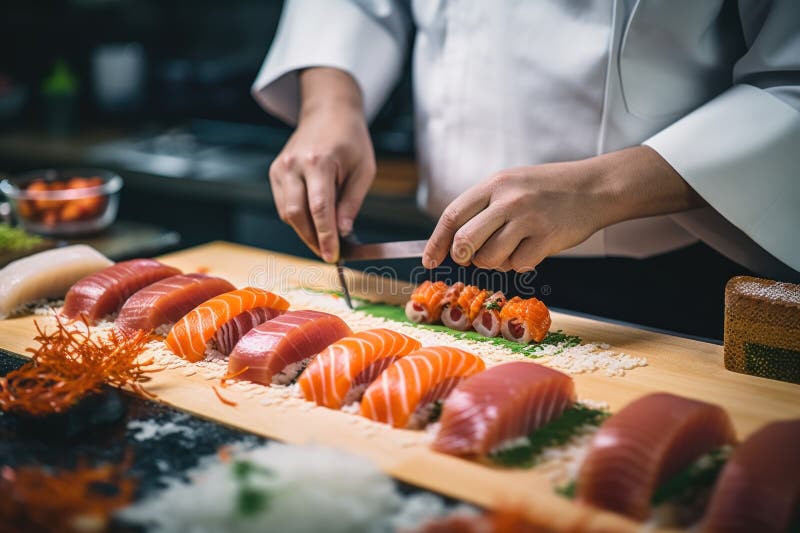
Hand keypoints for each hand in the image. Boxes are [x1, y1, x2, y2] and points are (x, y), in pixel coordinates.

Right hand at [269, 68, 375, 261]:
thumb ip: (351, 203)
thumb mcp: (363, 170)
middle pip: (296, 215)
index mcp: (319, 161)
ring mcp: (281, 168)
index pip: (319, 209)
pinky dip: (298, 217)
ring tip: (324, 237)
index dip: (325, 237)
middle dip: (312, 239)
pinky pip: (284, 204)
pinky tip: (314, 219)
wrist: (328, 111)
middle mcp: (294, 164)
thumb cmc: (351, 139)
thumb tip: (342, 232)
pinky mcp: (275, 172)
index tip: (332, 256)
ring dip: (305, 231)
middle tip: (329, 253)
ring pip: (287, 213)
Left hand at [422, 146, 705, 270]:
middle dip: (462, 257)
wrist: (593, 188)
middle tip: (470, 259)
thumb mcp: (510, 185)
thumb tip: (452, 245)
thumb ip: (482, 208)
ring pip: (490, 259)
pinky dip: (520, 264)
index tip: (429, 260)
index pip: (452, 215)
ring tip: (512, 247)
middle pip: (465, 242)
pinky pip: (517, 266)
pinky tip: (532, 248)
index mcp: (494, 184)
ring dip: (495, 262)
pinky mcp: (546, 238)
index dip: (436, 242)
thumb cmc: (546, 190)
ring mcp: (528, 219)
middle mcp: (508, 200)